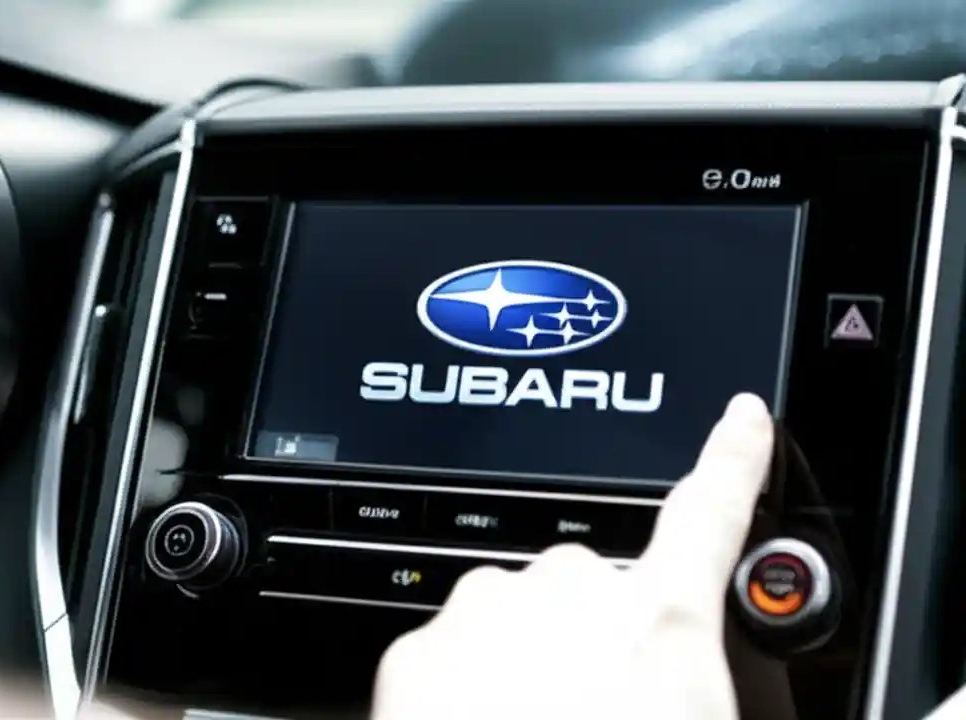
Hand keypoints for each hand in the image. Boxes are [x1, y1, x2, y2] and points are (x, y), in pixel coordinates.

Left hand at [372, 393, 773, 718]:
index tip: (739, 417)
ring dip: (523, 661)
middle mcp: (565, 597)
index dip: (730, 459)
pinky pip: (452, 650)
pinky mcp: (415, 646)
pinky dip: (464, 686)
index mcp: (654, 624)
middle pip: (590, 588)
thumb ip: (686, 681)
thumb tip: (673, 676)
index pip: (709, 516)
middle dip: (591, 636)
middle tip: (593, 711)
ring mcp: (482, 614)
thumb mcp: (695, 718)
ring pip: (515, 619)